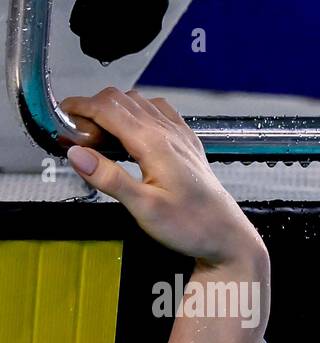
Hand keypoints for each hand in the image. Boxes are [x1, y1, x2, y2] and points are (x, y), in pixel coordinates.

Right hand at [60, 87, 264, 268]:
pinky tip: (133, 134)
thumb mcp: (144, 208)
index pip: (107, 107)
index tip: (62, 118)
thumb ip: (109, 178)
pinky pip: (159, 112)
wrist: (228, 238)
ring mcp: (181, 136)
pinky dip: (137, 114)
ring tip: (103, 139)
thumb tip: (76, 153)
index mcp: (154, 143)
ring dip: (114, 110)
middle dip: (92, 110)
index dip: (79, 108)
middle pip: (120, 99)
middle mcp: (169, 133)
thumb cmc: (193, 227)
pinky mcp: (188, 144)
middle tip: (80, 138)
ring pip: (139, 102)